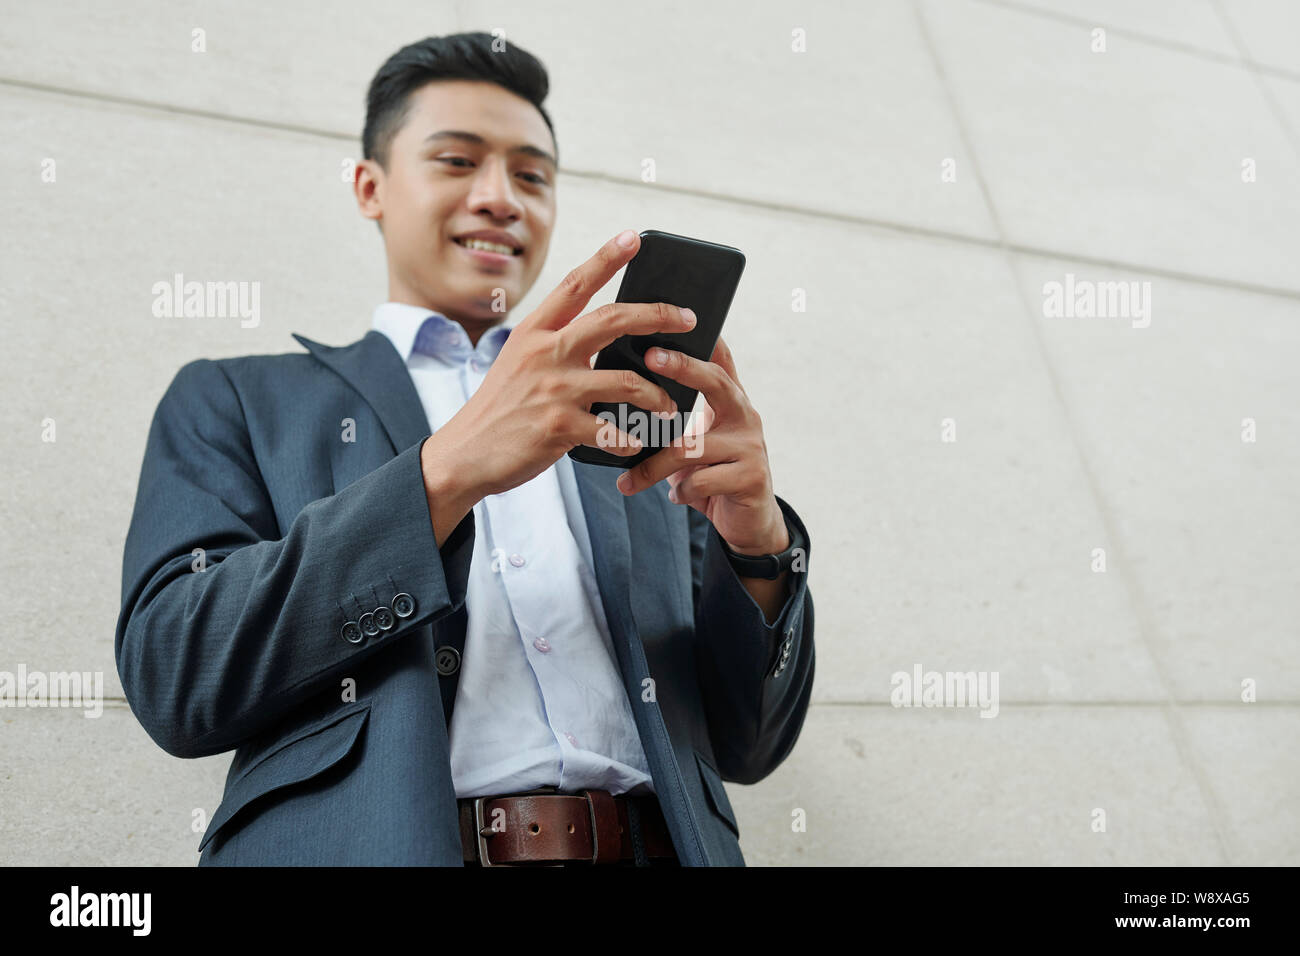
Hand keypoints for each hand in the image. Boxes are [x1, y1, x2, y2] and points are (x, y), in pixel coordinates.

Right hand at [422, 230, 694, 503]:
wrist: (466, 453)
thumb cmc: (501, 408)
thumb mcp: (519, 363)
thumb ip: (556, 346)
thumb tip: (606, 337)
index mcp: (534, 332)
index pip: (575, 285)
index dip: (607, 258)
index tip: (635, 238)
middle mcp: (544, 352)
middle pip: (613, 320)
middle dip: (658, 315)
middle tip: (689, 318)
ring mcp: (553, 389)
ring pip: (627, 381)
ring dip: (657, 395)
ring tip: (669, 406)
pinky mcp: (559, 426)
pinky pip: (613, 430)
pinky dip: (630, 439)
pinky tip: (636, 443)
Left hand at [615, 335, 787, 556]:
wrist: (749, 523)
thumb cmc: (712, 476)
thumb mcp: (695, 444)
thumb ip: (675, 422)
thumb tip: (624, 398)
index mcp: (730, 402)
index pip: (720, 359)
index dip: (701, 338)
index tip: (673, 318)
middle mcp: (745, 415)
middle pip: (715, 381)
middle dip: (682, 366)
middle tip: (650, 356)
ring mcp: (751, 446)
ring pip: (691, 446)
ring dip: (653, 465)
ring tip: (629, 480)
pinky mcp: (751, 477)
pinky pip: (701, 478)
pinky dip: (680, 489)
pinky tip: (676, 496)